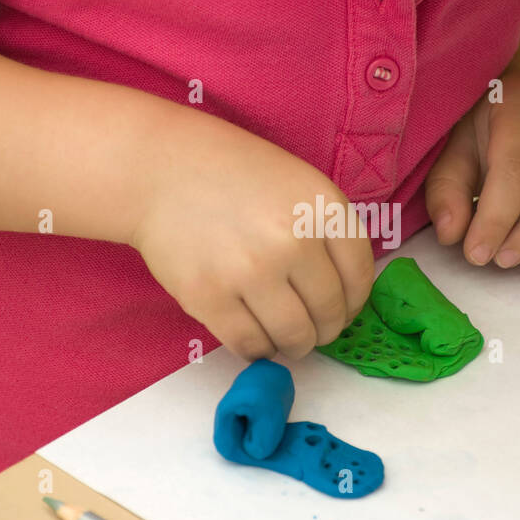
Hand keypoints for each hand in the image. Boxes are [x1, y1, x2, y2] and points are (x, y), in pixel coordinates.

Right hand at [131, 112, 373, 358]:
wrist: (160, 169)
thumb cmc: (233, 175)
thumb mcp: (298, 184)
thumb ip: (326, 232)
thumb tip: (344, 297)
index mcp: (323, 208)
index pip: (360, 277)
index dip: (354, 303)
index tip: (342, 310)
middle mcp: (293, 241)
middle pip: (329, 313)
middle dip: (324, 329)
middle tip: (311, 329)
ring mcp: (251, 272)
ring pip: (294, 337)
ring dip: (294, 345)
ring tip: (284, 337)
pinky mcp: (210, 297)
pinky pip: (250, 345)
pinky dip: (258, 349)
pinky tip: (255, 335)